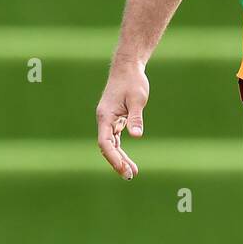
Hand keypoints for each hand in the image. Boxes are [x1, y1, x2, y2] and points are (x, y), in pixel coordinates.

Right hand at [96, 60, 149, 179]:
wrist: (127, 67)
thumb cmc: (132, 81)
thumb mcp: (137, 98)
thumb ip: (136, 117)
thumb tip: (136, 135)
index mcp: (105, 116)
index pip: (105, 142)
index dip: (113, 157)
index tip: (123, 168)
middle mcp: (104, 120)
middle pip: (107, 147)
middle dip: (117, 162)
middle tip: (130, 176)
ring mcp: (109, 120)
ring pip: (111, 144)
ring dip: (120, 158)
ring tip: (132, 172)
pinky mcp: (115, 119)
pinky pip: (115, 138)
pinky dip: (121, 150)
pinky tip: (127, 161)